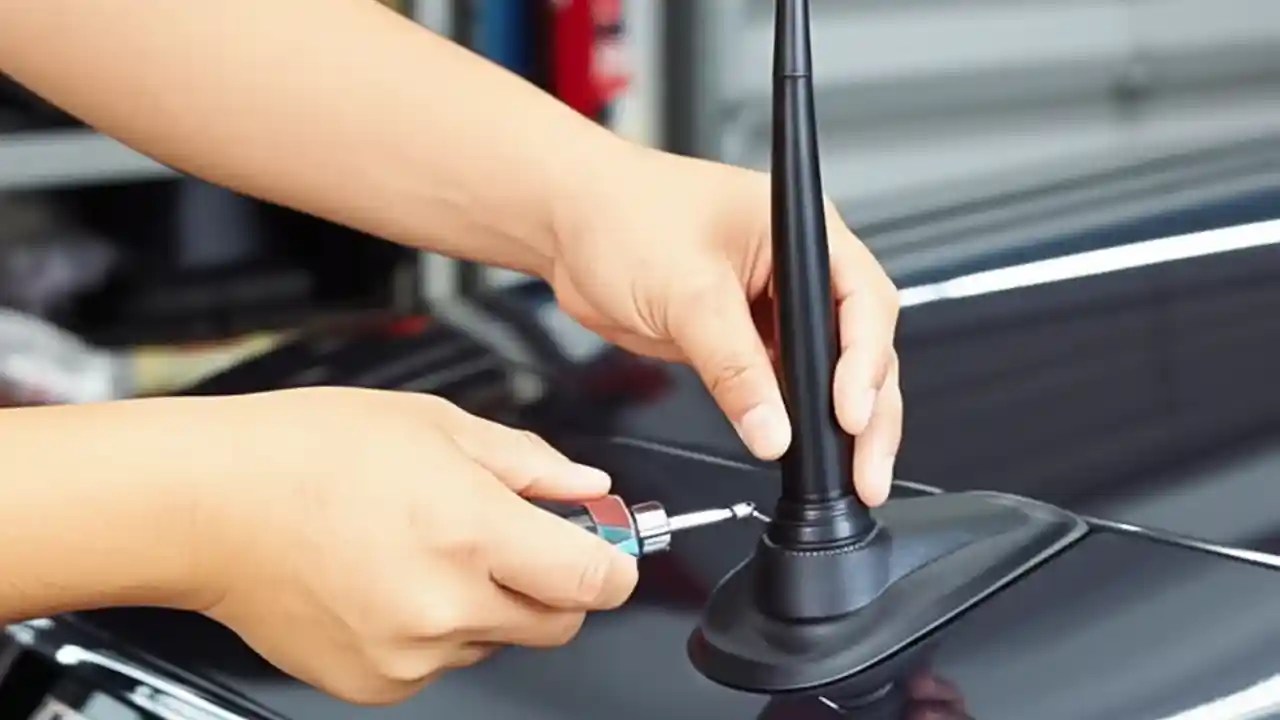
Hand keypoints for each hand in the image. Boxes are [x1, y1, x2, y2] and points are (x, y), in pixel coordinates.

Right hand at [191, 388, 636, 704]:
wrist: (211, 503)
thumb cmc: (308, 452)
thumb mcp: (437, 425)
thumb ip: (528, 465)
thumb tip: (587, 486)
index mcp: (473, 531)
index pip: (595, 582)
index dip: (614, 565)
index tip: (610, 552)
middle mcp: (448, 605)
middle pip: (559, 622)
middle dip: (554, 584)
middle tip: (512, 539)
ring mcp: (410, 654)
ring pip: (496, 640)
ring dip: (487, 604)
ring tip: (425, 549)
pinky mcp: (376, 683)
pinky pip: (440, 663)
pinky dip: (435, 631)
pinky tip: (392, 582)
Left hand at [549, 146, 900, 505]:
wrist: (567, 225)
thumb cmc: (622, 215)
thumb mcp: (686, 293)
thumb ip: (733, 366)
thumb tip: (773, 428)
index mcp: (802, 231)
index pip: (862, 302)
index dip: (865, 363)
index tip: (849, 413)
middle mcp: (797, 268)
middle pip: (861, 344)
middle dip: (871, 410)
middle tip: (867, 468)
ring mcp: (773, 305)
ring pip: (828, 371)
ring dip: (840, 424)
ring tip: (853, 474)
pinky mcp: (744, 337)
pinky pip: (783, 385)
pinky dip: (797, 420)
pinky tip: (806, 452)